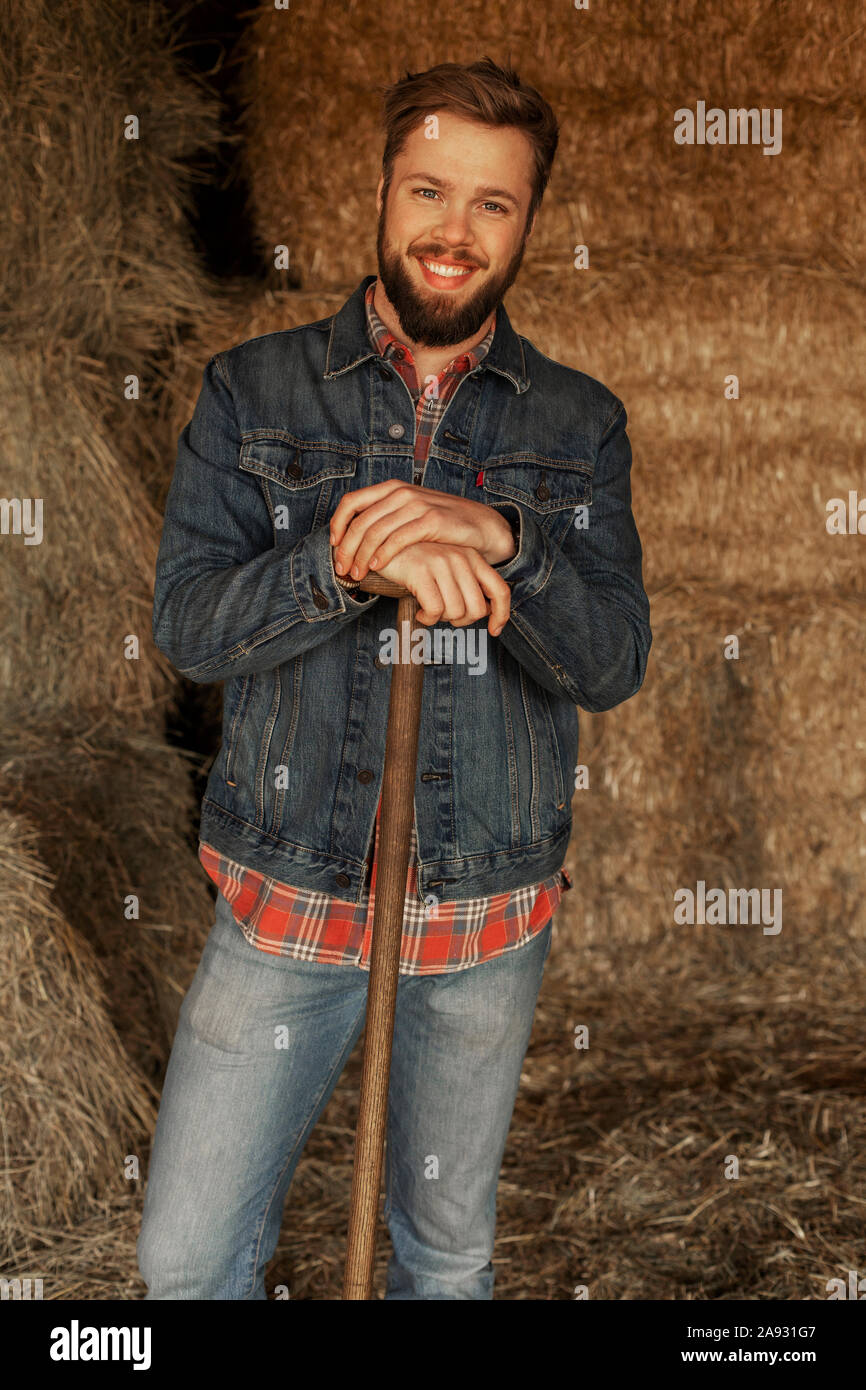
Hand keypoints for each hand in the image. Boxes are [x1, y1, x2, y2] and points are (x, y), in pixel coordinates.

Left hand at [329, 480, 514, 581]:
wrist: (482, 526)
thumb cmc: (444, 524)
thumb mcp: (411, 515)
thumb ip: (387, 519)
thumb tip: (357, 538)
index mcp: (393, 489)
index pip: (351, 502)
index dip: (337, 524)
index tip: (333, 545)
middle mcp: (402, 493)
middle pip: (360, 521)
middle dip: (346, 548)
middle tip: (341, 569)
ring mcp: (417, 505)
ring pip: (375, 531)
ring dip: (360, 556)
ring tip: (355, 574)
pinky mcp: (431, 521)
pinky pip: (397, 539)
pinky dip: (382, 554)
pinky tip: (375, 567)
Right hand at [371, 540, 510, 635]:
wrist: (382, 544)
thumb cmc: (416, 561)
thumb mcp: (447, 567)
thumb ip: (466, 583)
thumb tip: (484, 611)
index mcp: (472, 557)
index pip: (500, 590)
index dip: (501, 615)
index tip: (494, 630)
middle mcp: (460, 558)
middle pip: (477, 609)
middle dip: (462, 621)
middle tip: (445, 616)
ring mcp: (441, 563)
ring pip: (456, 612)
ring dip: (441, 620)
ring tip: (429, 610)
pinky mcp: (421, 571)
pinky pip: (435, 611)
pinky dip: (428, 618)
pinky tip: (420, 612)